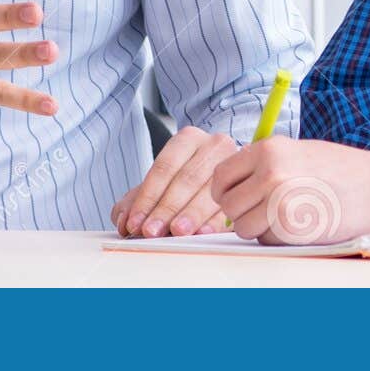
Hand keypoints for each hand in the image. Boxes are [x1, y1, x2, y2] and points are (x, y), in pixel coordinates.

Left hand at [110, 126, 238, 236]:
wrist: (223, 165)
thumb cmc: (185, 175)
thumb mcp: (159, 181)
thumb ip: (136, 199)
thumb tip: (124, 220)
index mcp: (188, 138)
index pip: (164, 167)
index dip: (148, 197)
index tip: (136, 222)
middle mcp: (213, 146)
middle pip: (187, 179)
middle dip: (167, 208)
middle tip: (151, 231)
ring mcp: (233, 165)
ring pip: (209, 191)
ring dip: (190, 215)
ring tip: (176, 232)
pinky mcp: (245, 188)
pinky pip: (228, 205)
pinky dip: (214, 221)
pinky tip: (203, 232)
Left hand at [210, 139, 369, 244]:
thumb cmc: (336, 169)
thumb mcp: (294, 151)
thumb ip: (260, 165)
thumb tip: (227, 188)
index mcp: (267, 149)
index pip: (220, 176)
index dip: (224, 191)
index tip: (235, 197)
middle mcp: (270, 173)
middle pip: (228, 205)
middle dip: (240, 212)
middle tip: (260, 210)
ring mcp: (280, 202)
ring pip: (243, 227)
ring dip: (257, 227)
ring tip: (283, 216)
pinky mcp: (292, 229)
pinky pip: (266, 239)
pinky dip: (276, 238)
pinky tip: (298, 224)